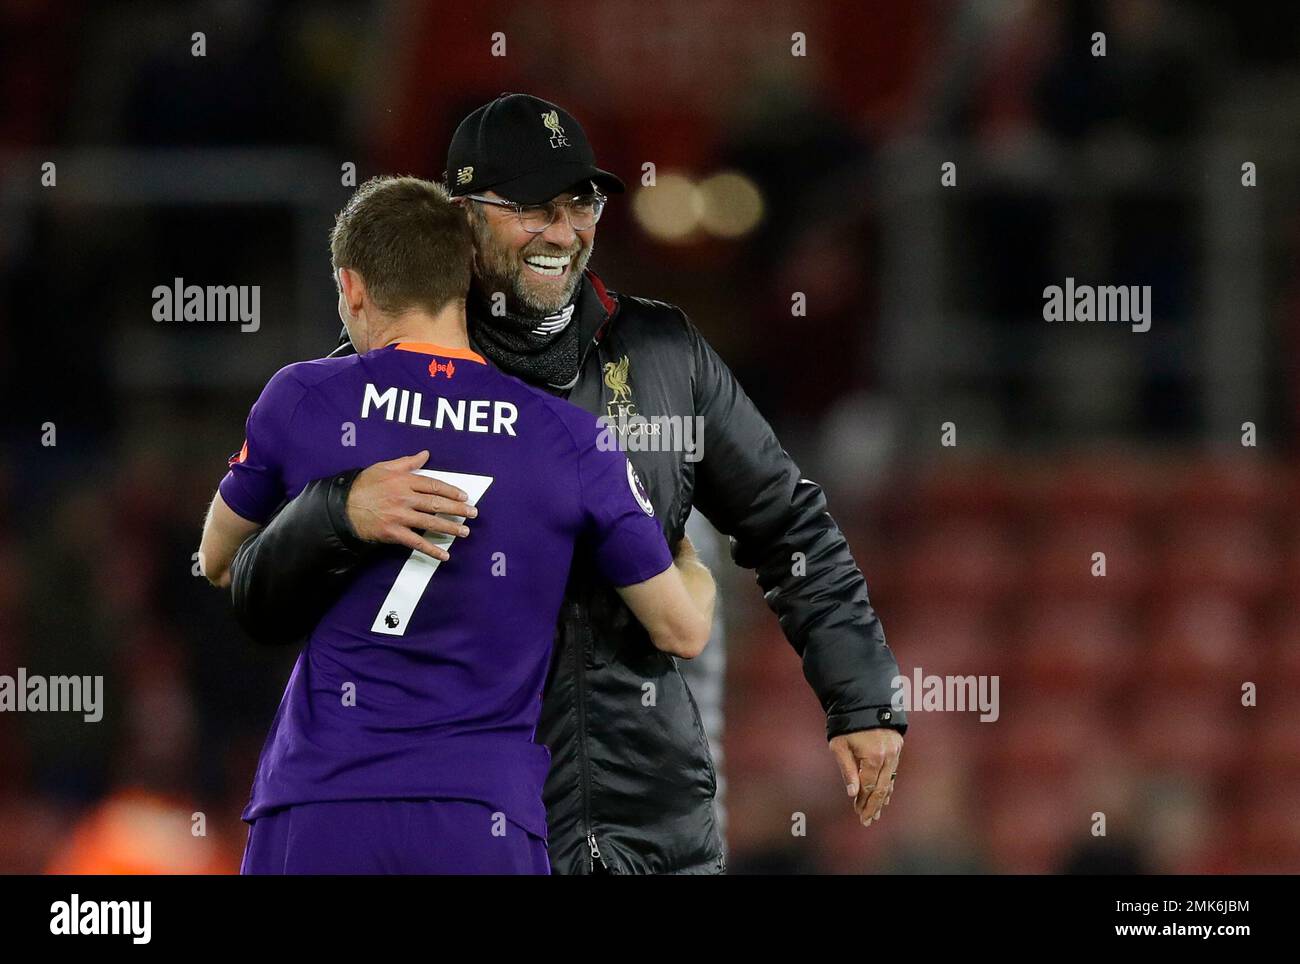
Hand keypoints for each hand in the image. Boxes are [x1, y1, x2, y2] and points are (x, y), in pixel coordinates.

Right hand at [345, 450, 477, 560]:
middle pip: (437, 504)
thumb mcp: (384, 467)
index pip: (434, 485)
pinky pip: (416, 542)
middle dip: (458, 509)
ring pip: (430, 522)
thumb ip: (407, 462)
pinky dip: (431, 550)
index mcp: (404, 481)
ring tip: (464, 532)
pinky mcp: (393, 532)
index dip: (452, 491)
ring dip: (450, 528)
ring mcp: (400, 516)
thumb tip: (425, 453)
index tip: (464, 496)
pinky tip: (444, 555)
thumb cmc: (363, 485)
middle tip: (473, 513)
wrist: (342, 506)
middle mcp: (404, 498)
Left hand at [829, 728, 902, 827]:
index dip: (863, 801)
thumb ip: (847, 770)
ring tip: (876, 813)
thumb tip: (852, 793)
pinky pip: (893, 771)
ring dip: (882, 798)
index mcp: (873, 757)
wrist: (863, 700)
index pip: (868, 787)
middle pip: (881, 788)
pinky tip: (885, 795)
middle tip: (867, 821)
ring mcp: (895, 751)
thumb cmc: (846, 724)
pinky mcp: (898, 747)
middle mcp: (887, 756)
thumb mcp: (840, 746)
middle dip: (873, 806)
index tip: (858, 813)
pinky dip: (888, 784)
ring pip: (889, 781)